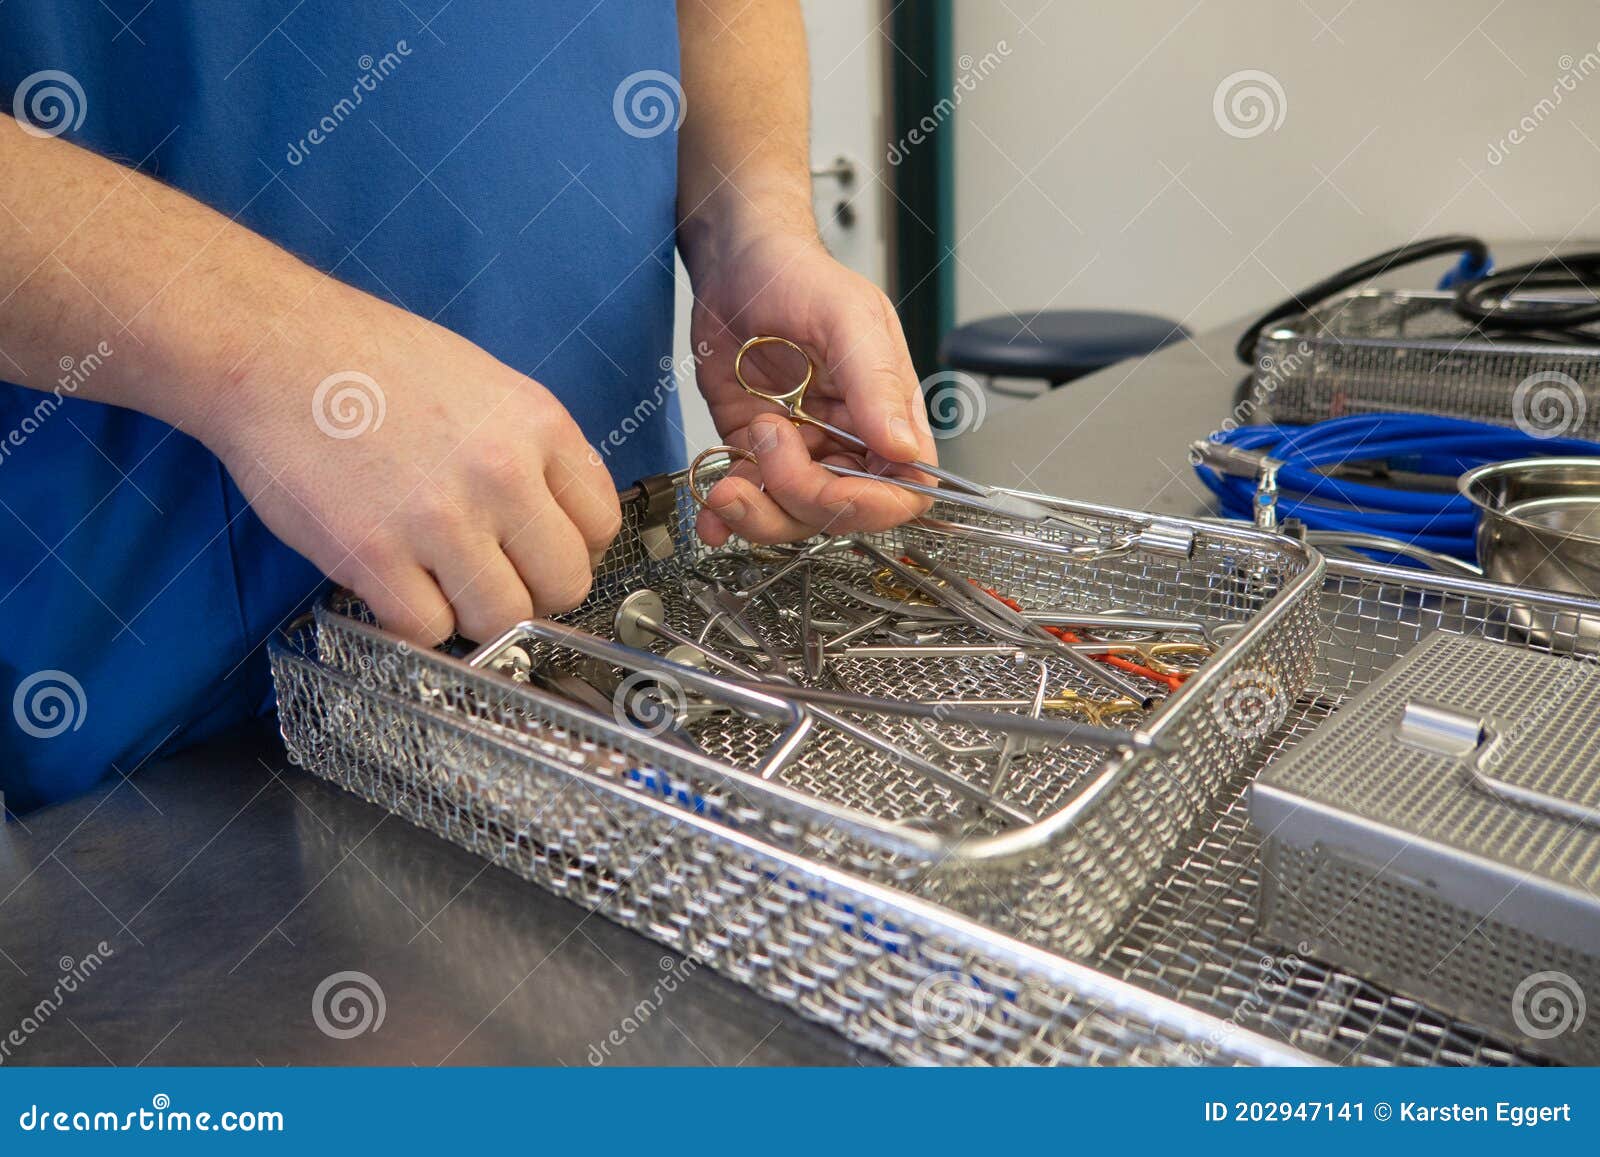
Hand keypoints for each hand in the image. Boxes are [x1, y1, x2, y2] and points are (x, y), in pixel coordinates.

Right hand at [198, 284, 620, 644]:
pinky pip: (429, 631)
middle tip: (493, 577)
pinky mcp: (375, 557)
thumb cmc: (369, 361)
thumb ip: (530, 450)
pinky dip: (414, 621)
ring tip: (439, 581)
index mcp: (538, 424)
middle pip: (564, 583)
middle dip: (532, 591)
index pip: (601, 523)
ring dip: (475, 613)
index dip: (573, 548)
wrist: (271, 349)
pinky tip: (394, 585)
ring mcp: (440, 519)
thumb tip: (553, 521)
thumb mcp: (483, 383)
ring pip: (502, 617)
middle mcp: (502, 474)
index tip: (539, 552)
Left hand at [687, 229, 935, 546]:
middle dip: (801, 497)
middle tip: (767, 440)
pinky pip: (748, 500)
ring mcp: (800, 450)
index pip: (904, 487)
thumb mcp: (847, 318)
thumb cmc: (799, 275)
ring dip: (758, 515)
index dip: (873, 503)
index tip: (834, 488)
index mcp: (888, 413)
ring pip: (792, 517)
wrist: (733, 263)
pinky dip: (725, 520)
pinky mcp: (753, 451)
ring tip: (728, 483)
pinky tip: (710, 517)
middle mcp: (847, 440)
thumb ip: (877, 383)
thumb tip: (904, 446)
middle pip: (842, 512)